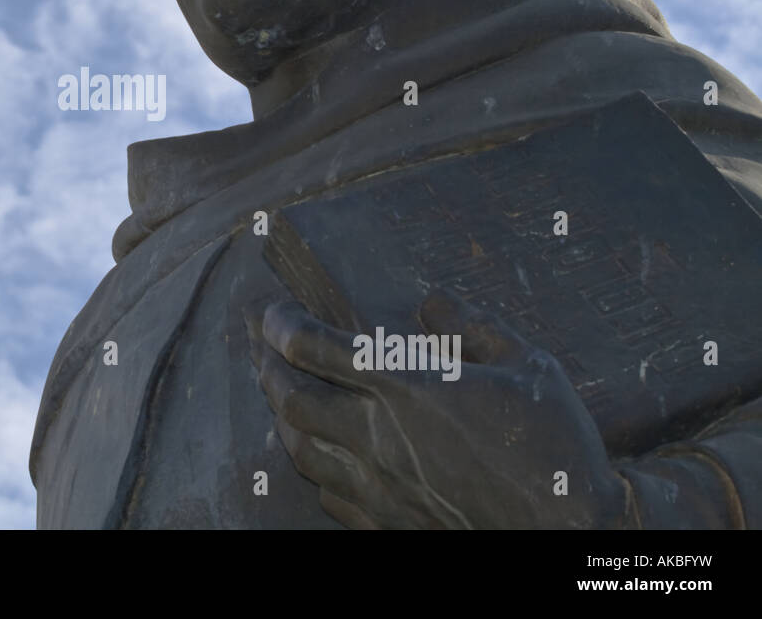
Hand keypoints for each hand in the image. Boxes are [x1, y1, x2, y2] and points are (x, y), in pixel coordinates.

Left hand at [246, 292, 631, 527]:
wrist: (573, 533)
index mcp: (410, 389)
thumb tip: (434, 305)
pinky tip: (320, 454)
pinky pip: (328, 494)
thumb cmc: (556, 445)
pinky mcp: (388, 522)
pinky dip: (313, 468)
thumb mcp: (529, 364)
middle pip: (292, 400)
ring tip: (280, 397)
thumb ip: (474, 328)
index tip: (274, 312)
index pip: (316, 348)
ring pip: (300, 450)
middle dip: (268, 370)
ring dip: (282, 418)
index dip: (282, 324)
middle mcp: (381, 438)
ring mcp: (380, 486)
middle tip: (264, 351)